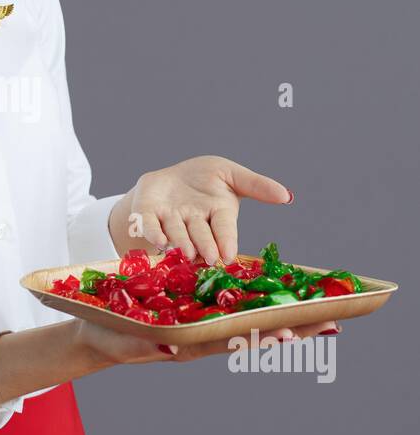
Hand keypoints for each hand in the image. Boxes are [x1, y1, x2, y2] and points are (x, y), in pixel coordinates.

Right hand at [72, 314, 340, 366]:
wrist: (97, 330)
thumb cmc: (107, 336)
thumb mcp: (122, 341)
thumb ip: (145, 348)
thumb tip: (172, 351)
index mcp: (189, 345)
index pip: (232, 341)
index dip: (262, 336)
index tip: (291, 332)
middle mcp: (204, 335)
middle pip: (253, 332)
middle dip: (290, 327)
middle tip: (331, 323)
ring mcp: (203, 323)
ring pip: (250, 319)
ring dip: (285, 316)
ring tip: (321, 313)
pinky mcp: (198, 308)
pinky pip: (233, 305)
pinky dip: (258, 301)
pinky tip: (278, 294)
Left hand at [123, 155, 293, 266]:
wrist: (171, 179)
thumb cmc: (205, 179)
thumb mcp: (232, 175)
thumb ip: (257, 185)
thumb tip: (288, 196)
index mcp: (217, 213)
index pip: (224, 228)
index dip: (226, 241)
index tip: (228, 256)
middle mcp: (194, 222)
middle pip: (200, 235)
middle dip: (204, 246)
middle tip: (209, 258)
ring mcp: (170, 219)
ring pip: (175, 232)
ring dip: (180, 242)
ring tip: (184, 251)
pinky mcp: (147, 213)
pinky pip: (147, 223)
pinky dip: (151, 231)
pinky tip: (155, 238)